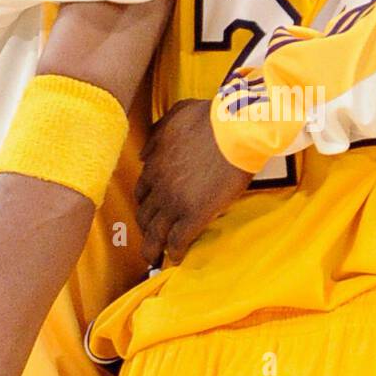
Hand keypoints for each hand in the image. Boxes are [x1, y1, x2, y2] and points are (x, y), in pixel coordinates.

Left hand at [135, 99, 251, 264]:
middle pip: (144, 215)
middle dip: (146, 228)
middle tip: (151, 238)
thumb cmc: (210, 118)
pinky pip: (178, 240)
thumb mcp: (175, 116)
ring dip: (152, 248)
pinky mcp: (195, 214)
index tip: (150, 212)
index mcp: (154, 164)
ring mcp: (175, 202)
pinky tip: (177, 258)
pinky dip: (175, 252)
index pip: (142, 192)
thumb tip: (145, 153)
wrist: (233, 129)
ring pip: (155, 233)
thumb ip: (157, 135)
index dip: (145, 205)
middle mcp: (159, 186)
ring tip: (154, 259)